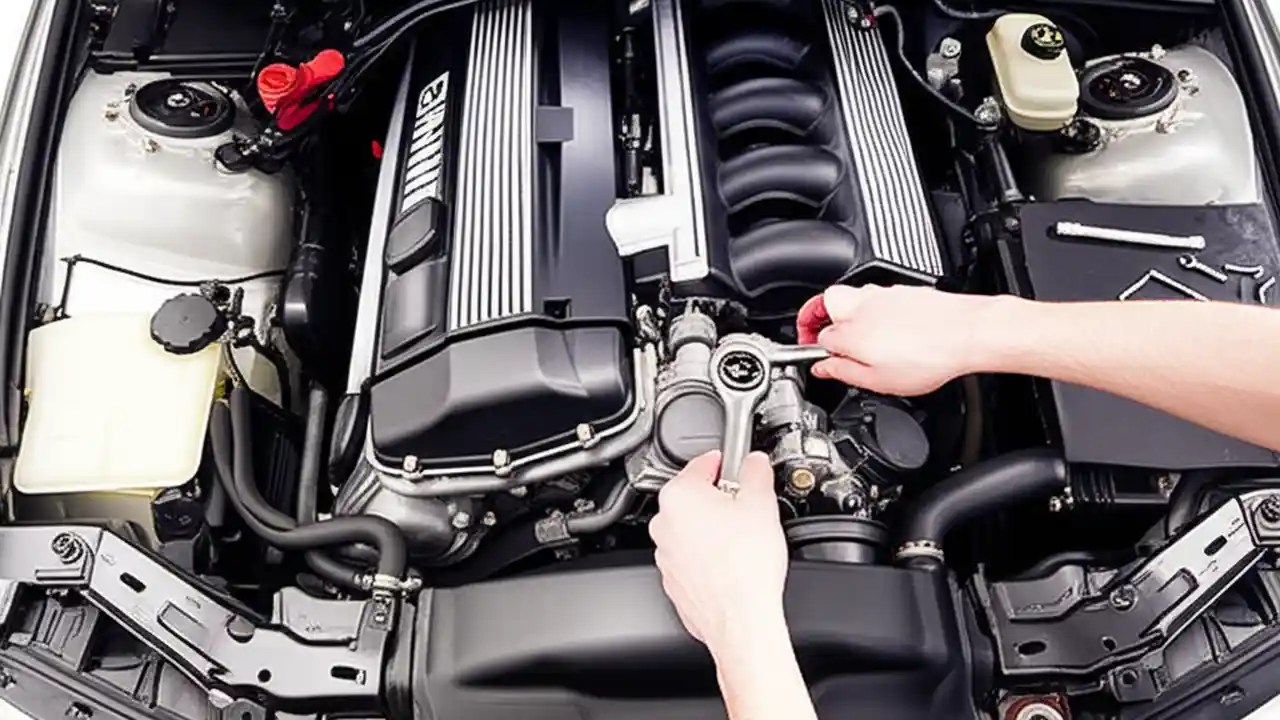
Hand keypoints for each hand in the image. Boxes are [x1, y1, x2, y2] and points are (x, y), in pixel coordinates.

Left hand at [649, 451, 787, 652]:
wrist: (741, 619)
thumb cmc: (746, 567)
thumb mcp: (761, 503)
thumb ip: (755, 471)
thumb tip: (753, 461)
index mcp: (680, 496)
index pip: (703, 463)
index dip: (727, 464)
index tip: (739, 468)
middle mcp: (664, 523)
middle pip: (695, 497)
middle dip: (720, 499)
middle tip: (746, 509)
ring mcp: (666, 553)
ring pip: (692, 528)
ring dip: (713, 528)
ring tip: (742, 540)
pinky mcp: (673, 579)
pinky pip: (691, 556)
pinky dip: (707, 555)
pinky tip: (731, 562)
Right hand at [798, 284, 1006, 395]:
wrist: (967, 332)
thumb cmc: (929, 357)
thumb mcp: (878, 381)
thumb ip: (844, 372)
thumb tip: (823, 368)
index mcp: (848, 331)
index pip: (817, 337)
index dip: (816, 351)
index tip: (821, 361)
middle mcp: (861, 306)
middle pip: (825, 302)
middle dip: (817, 316)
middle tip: (818, 333)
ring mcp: (884, 295)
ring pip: (852, 296)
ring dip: (845, 312)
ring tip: (854, 335)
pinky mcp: (905, 291)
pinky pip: (878, 296)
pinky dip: (873, 310)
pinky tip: (885, 329)